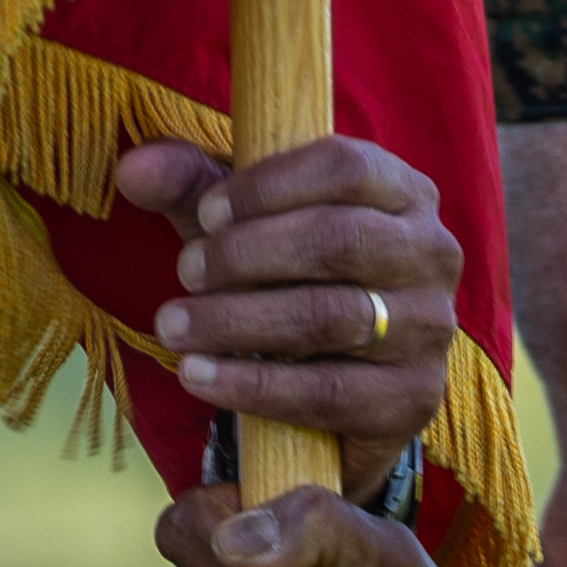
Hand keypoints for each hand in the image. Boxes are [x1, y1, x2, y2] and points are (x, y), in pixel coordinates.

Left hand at [118, 136, 462, 464]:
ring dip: (238, 321)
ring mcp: (429, 330)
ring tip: (173, 327)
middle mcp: (432, 253)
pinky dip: (253, 384)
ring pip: (329, 316)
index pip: (344, 167)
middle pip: (338, 240)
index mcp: (402, 193)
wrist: (344, 390)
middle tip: (183, 272)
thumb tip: (134, 169)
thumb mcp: (246, 226)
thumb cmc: (293, 283)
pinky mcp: (411, 399)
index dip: (268, 186)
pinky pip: (325, 390)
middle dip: (247, 256)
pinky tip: (199, 377)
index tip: (206, 213)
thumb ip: (194, 189)